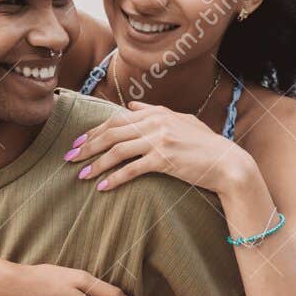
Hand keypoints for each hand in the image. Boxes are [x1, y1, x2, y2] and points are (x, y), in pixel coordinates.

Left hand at [66, 103, 250, 193]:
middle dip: (87, 145)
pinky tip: (102, 187)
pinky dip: (114, 178)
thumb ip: (154, 113)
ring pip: (117, 151)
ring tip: (80, 175)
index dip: (95, 131)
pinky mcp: (163, 160)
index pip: (117, 120)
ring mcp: (159, 141)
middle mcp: (155, 123)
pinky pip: (131, 169)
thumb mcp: (181, 121)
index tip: (79, 141)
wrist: (226, 163)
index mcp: (157, 113)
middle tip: (69, 157)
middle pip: (111, 133)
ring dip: (96, 163)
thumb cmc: (205, 145)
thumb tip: (131, 108)